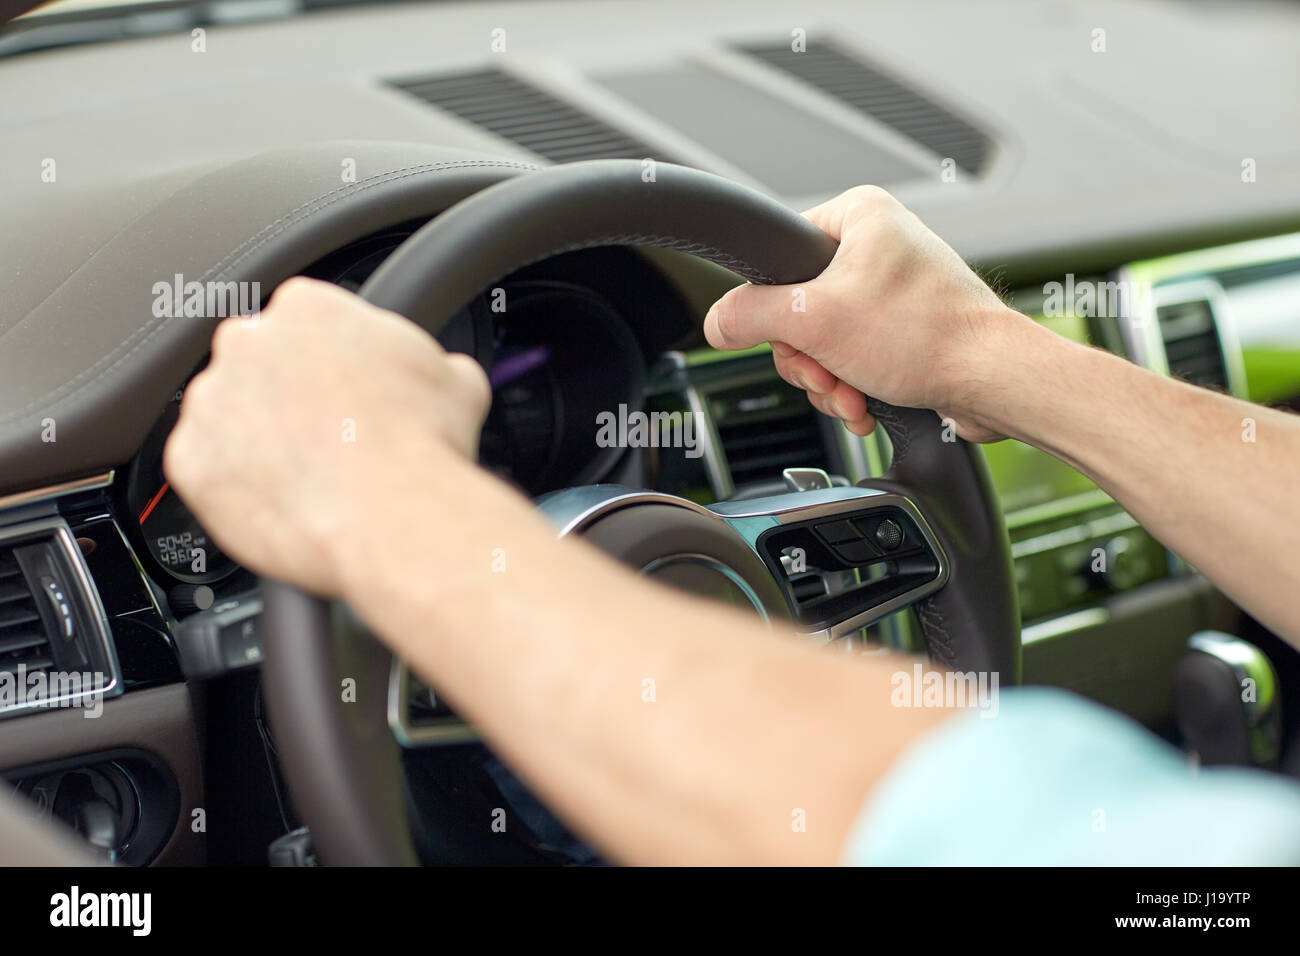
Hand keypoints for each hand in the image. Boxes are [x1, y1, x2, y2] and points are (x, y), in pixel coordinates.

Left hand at [164, 277, 490, 596]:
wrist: (395, 515)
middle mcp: (247, 343)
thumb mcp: (454, 378)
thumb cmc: (424, 445)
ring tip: (309, 476)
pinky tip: (283, 500)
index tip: (344, 388)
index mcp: (308, 308)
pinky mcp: (190, 460)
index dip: (329, 361)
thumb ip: (425, 359)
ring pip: (228, 416)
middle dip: (286, 396)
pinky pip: (207, 470)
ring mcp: (210, 401)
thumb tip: (438, 371)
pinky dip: (236, 486)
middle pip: (258, 363)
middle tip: (328, 434)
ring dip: (257, 440)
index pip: (305, 322)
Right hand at [703, 185, 1039, 441]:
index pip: (778, 257)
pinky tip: (866, 402)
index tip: (792, 335)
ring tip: (854, 394)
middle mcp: (877, 245)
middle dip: (809, 358)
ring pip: (823, 341)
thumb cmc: (928, 336)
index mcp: (858, 216)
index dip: (776, 308)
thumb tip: (717, 323)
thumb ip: (751, 316)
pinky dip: (853, 386)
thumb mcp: (815, 320)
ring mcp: (892, 289)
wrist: (992, 380)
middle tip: (828, 371)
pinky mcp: (905, 328)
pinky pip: (853, 357)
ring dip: (829, 380)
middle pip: (797, 309)